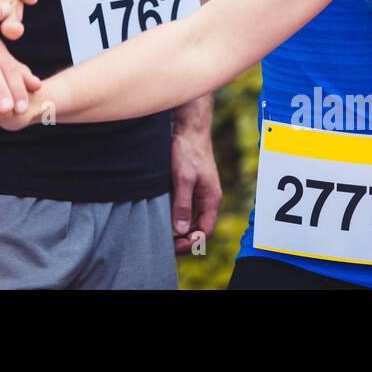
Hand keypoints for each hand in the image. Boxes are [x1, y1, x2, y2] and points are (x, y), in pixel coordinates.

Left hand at [171, 125, 221, 253]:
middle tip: (165, 246)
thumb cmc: (187, 149)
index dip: (191, 243)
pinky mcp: (188, 184)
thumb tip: (180, 230)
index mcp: (211, 198)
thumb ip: (182, 204)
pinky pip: (184, 207)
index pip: (205, 232)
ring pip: (190, 218)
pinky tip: (161, 216)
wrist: (187, 125)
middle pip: (199, 228)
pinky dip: (174, 216)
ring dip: (178, 229)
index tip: (173, 246)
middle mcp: (206, 197)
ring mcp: (198, 191)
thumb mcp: (183, 177)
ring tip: (161, 235)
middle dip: (184, 240)